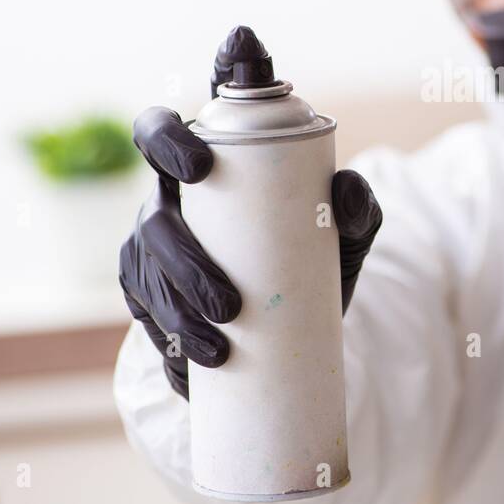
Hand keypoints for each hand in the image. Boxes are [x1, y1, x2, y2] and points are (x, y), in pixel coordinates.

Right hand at [118, 27, 383, 398]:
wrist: (308, 314)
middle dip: (185, 265)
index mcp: (202, 169)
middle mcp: (166, 206)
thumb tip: (345, 191)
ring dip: (177, 318)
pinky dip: (170, 349)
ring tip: (220, 351)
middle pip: (153, 224)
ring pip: (146, 280)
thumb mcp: (347, 230)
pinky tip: (191, 371)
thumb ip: (358, 205)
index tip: (201, 168)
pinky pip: (147, 324)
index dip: (168, 142)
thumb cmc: (316, 250)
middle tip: (230, 305)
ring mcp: (149, 254)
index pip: (160, 132)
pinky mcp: (148, 302)